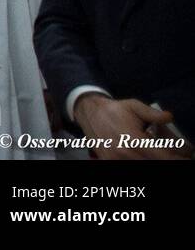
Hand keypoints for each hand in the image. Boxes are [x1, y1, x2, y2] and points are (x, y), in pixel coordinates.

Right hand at [74, 95, 190, 159]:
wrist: (89, 112)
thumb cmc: (114, 109)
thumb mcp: (134, 106)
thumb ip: (153, 114)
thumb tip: (169, 116)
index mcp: (134, 139)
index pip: (162, 156)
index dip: (175, 158)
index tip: (184, 157)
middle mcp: (125, 152)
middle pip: (153, 163)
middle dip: (164, 159)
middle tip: (171, 155)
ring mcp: (116, 159)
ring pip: (141, 165)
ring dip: (150, 160)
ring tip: (155, 154)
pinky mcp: (108, 161)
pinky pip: (127, 166)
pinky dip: (136, 161)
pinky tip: (140, 155)